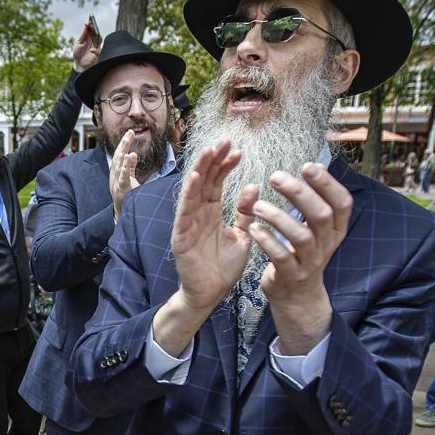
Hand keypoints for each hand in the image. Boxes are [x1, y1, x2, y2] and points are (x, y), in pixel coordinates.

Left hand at [72, 21, 100, 72]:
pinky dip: (95, 51)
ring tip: (94, 32)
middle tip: (91, 24)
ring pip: (99, 39)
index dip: (90, 24)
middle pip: (95, 32)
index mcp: (88, 37)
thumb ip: (82, 35)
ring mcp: (96, 46)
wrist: (79, 64)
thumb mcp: (78, 43)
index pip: (91, 29)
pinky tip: (91, 50)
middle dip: (94, 28)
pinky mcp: (97, 53)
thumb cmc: (78, 53)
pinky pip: (98, 51)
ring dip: (97, 35)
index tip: (88, 20)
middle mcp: (93, 41)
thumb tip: (85, 25)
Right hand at [109, 129, 140, 218]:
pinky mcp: (122, 190)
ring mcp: (116, 184)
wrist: (124, 216)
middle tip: (129, 132)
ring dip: (123, 151)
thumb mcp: (129, 179)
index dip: (123, 144)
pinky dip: (126, 166)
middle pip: (118, 158)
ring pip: (118, 165)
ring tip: (127, 140)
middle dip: (123, 144)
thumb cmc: (127, 198)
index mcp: (116, 174)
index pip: (119, 156)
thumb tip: (134, 154)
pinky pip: (123, 176)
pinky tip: (130, 156)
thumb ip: (131, 167)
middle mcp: (114, 177)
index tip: (129, 133)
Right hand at [170, 139, 253, 311]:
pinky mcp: (181, 236)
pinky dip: (189, 194)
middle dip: (212, 160)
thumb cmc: (223, 267)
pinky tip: (195, 178)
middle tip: (224, 140)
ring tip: (209, 151)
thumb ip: (245, 213)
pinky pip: (184, 211)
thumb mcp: (243, 236)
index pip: (216, 182)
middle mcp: (197, 214)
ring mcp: (187, 223)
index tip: (237, 149)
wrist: (210, 294)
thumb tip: (253, 186)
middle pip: (203, 180)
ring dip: (200, 170)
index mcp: (211, 212)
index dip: (225, 165)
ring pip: (193, 191)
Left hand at [248, 163, 351, 352]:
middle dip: (300, 194)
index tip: (308, 165)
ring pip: (301, 237)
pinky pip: (281, 257)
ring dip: (278, 217)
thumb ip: (313, 202)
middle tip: (276, 177)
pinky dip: (267, 241)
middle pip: (322, 215)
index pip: (342, 203)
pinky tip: (252, 228)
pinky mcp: (291, 276)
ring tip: (257, 205)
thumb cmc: (301, 253)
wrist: (296, 295)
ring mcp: (310, 262)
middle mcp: (327, 244)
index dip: (328, 184)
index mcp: (335, 229)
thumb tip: (315, 166)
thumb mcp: (314, 228)